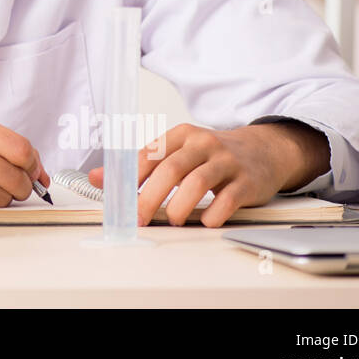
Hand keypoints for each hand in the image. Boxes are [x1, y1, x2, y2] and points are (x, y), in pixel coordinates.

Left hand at [86, 121, 330, 227]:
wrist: (263, 151)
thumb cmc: (211, 155)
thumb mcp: (176, 153)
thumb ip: (139, 166)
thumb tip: (96, 178)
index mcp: (180, 135)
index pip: (149, 155)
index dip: (130, 179)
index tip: (118, 200)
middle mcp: (203, 144)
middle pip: (170, 169)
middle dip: (150, 196)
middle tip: (139, 217)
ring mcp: (226, 161)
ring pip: (197, 182)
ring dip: (180, 205)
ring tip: (171, 220)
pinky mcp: (247, 181)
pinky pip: (228, 198)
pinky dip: (214, 213)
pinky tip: (205, 222)